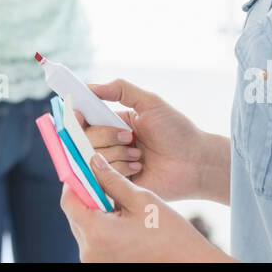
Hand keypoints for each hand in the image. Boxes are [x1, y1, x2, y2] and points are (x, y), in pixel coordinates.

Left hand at [60, 154, 224, 261]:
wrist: (188, 263)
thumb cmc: (169, 233)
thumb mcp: (141, 199)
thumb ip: (112, 179)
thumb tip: (93, 161)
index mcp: (96, 233)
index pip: (69, 200)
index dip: (75, 180)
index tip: (84, 166)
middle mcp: (89, 251)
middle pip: (75, 213)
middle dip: (86, 193)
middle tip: (101, 177)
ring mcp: (94, 261)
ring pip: (83, 225)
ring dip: (94, 209)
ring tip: (116, 198)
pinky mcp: (102, 264)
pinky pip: (93, 238)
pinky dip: (101, 224)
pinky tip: (119, 215)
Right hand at [76, 79, 214, 201]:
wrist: (195, 162)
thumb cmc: (176, 131)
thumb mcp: (150, 102)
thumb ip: (120, 90)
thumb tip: (89, 86)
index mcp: (113, 123)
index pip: (83, 120)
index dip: (76, 117)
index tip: (78, 114)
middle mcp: (109, 144)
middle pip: (84, 139)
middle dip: (107, 136)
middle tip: (131, 138)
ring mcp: (112, 165)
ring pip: (92, 157)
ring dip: (118, 154)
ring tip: (140, 155)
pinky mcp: (117, 184)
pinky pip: (103, 175)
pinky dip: (121, 169)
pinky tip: (139, 168)